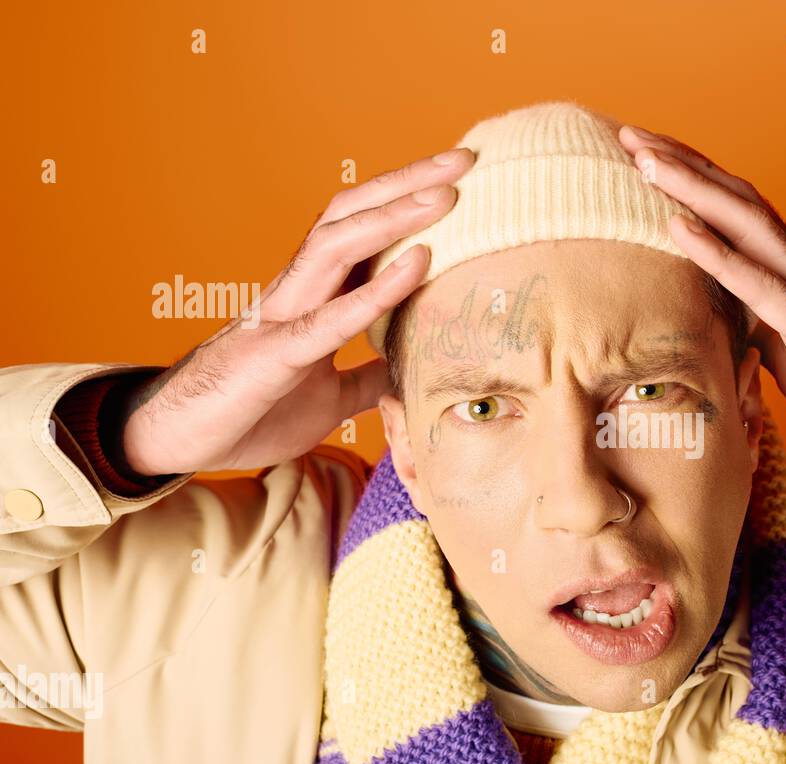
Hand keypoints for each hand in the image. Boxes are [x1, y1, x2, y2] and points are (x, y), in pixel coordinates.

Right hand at [120, 148, 475, 474]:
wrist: (177, 442)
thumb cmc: (251, 412)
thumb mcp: (330, 398)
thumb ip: (368, 377)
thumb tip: (411, 368)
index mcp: (312, 296)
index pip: (363, 230)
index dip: (408, 201)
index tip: (462, 178)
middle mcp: (298, 291)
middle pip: (352, 215)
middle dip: (408, 183)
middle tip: (464, 157)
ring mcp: (282, 317)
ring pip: (337, 245)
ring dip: (394, 216)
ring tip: (446, 195)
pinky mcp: (274, 356)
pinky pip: (331, 317)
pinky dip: (377, 288)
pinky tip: (417, 262)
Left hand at [617, 125, 785, 458]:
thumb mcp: (784, 347)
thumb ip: (750, 319)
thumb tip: (708, 310)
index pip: (735, 210)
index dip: (691, 177)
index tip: (643, 152)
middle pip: (736, 200)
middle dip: (681, 165)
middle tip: (628, 136)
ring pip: (746, 225)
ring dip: (693, 190)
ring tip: (645, 162)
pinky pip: (760, 286)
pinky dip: (717, 253)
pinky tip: (680, 227)